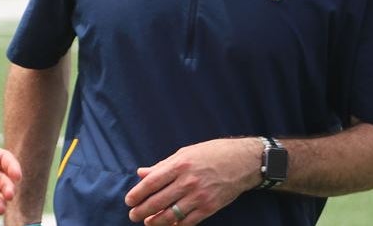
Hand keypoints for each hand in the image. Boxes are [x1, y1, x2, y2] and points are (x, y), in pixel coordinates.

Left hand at [124, 138, 260, 224]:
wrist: (243, 162)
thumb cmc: (212, 153)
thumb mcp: (185, 153)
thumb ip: (162, 165)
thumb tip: (142, 173)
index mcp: (179, 165)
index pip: (151, 183)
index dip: (137, 194)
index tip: (129, 200)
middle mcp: (188, 181)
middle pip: (158, 201)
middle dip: (142, 211)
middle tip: (133, 215)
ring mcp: (199, 196)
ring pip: (171, 215)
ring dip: (156, 221)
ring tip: (147, 222)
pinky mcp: (210, 207)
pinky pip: (189, 222)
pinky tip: (169, 225)